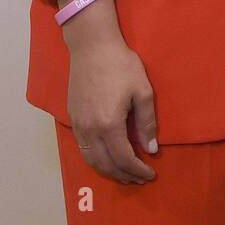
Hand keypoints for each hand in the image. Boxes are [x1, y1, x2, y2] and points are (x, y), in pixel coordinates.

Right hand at [66, 34, 158, 184]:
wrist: (92, 46)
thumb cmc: (121, 65)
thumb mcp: (142, 91)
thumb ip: (146, 123)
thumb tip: (151, 148)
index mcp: (109, 124)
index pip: (123, 159)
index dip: (138, 170)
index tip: (151, 174)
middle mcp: (90, 130)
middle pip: (105, 165)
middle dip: (124, 176)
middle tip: (139, 178)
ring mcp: (78, 125)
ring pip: (91, 160)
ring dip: (108, 171)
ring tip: (125, 173)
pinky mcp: (72, 118)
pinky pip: (83, 148)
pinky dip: (96, 160)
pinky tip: (107, 158)